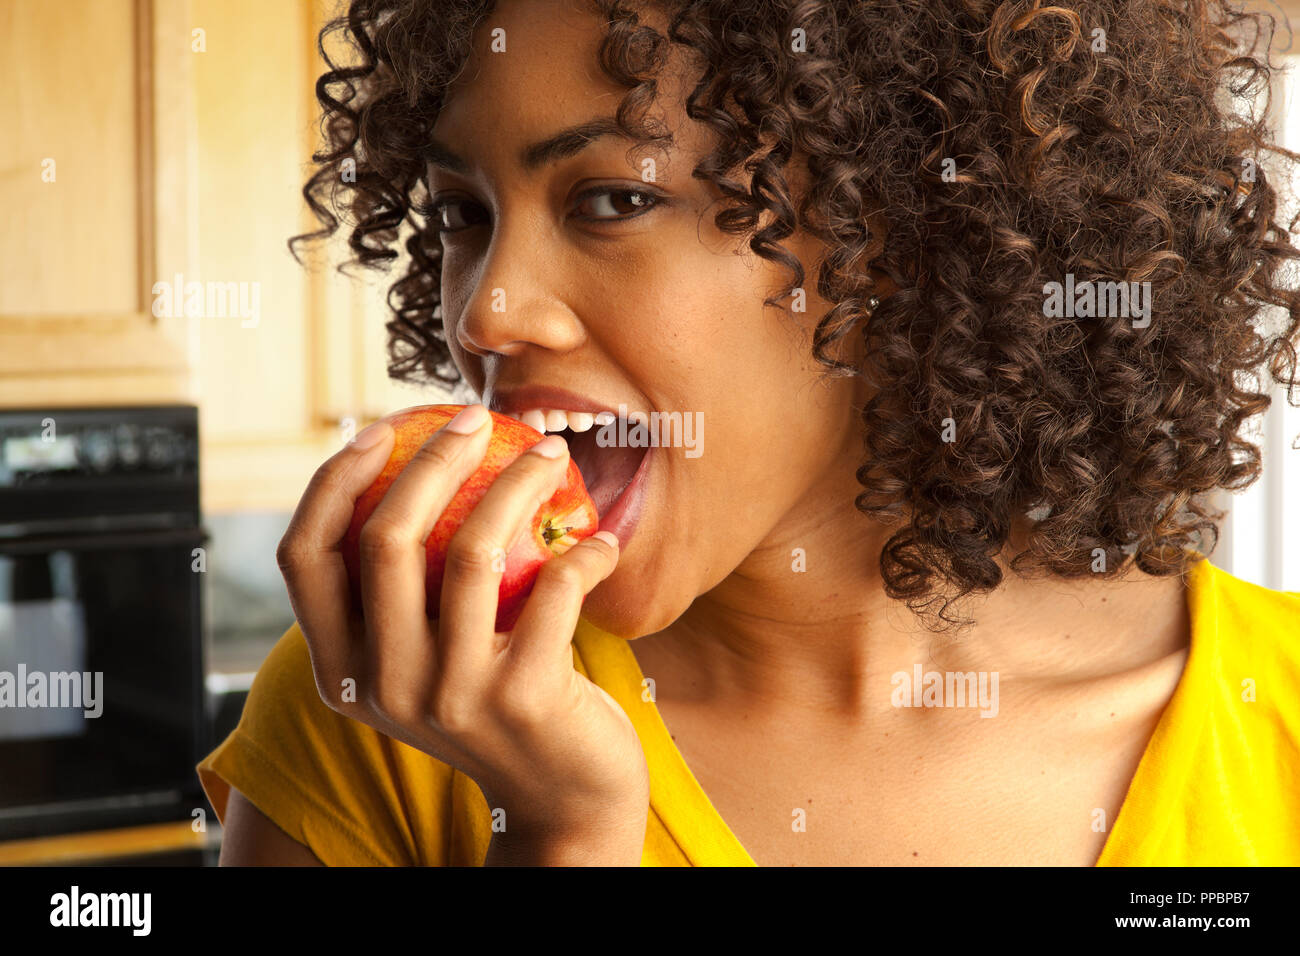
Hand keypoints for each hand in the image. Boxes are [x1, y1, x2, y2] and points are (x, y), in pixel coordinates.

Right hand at [276, 406, 648, 862]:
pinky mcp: (522, 699)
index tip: (382, 428)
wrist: (563, 794)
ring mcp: (449, 698)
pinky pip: (553, 588)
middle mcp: (382, 686)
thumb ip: (402, 596)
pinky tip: (599, 541)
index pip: (304, 556)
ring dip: (517, 483)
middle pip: (384, 540)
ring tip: (550, 454)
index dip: (334, 481)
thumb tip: (408, 466)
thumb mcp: (428, 660)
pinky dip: (583, 550)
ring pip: (469, 552)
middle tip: (478, 418)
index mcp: (341, 670)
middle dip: (431, 458)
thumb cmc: (496, 701)